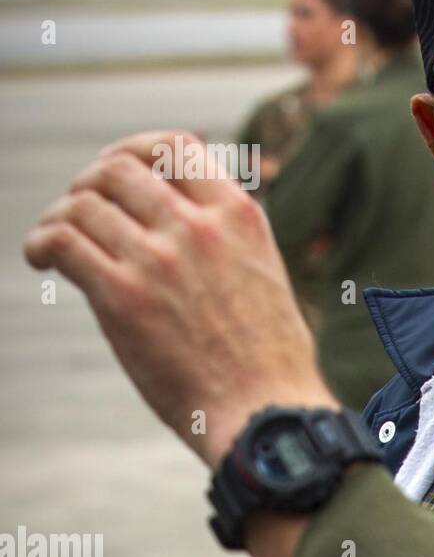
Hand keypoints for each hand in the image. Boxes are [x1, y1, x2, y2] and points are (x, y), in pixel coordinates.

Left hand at [24, 130, 337, 468]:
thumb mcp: (264, 272)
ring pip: (83, 203)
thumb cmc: (269, 358)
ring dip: (60, 216)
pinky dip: (41, 243)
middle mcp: (199, 227)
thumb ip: (226, 238)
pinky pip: (61, 242)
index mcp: (240, 217)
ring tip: (56, 241)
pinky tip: (44, 261)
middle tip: (82, 211)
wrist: (266, 410)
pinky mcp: (123, 297)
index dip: (135, 150)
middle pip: (119, 169)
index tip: (118, 171)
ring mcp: (160, 259)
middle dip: (90, 183)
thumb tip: (181, 217)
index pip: (176, 146)